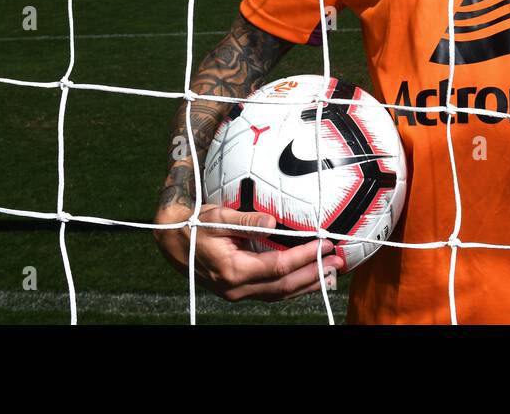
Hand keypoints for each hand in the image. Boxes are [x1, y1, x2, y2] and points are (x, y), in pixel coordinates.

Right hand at [153, 203, 343, 302]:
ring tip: (332, 272)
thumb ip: (245, 220)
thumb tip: (272, 221)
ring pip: (280, 293)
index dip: (303, 256)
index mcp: (233, 269)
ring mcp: (238, 293)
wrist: (171, 244)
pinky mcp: (240, 291)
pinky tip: (310, 278)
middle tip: (337, 260)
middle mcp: (236, 287)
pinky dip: (294, 286)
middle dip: (313, 273)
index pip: (277, 266)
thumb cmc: (195, 226)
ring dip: (308, 283)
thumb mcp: (217, 217)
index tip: (323, 244)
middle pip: (284, 285)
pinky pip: (272, 292)